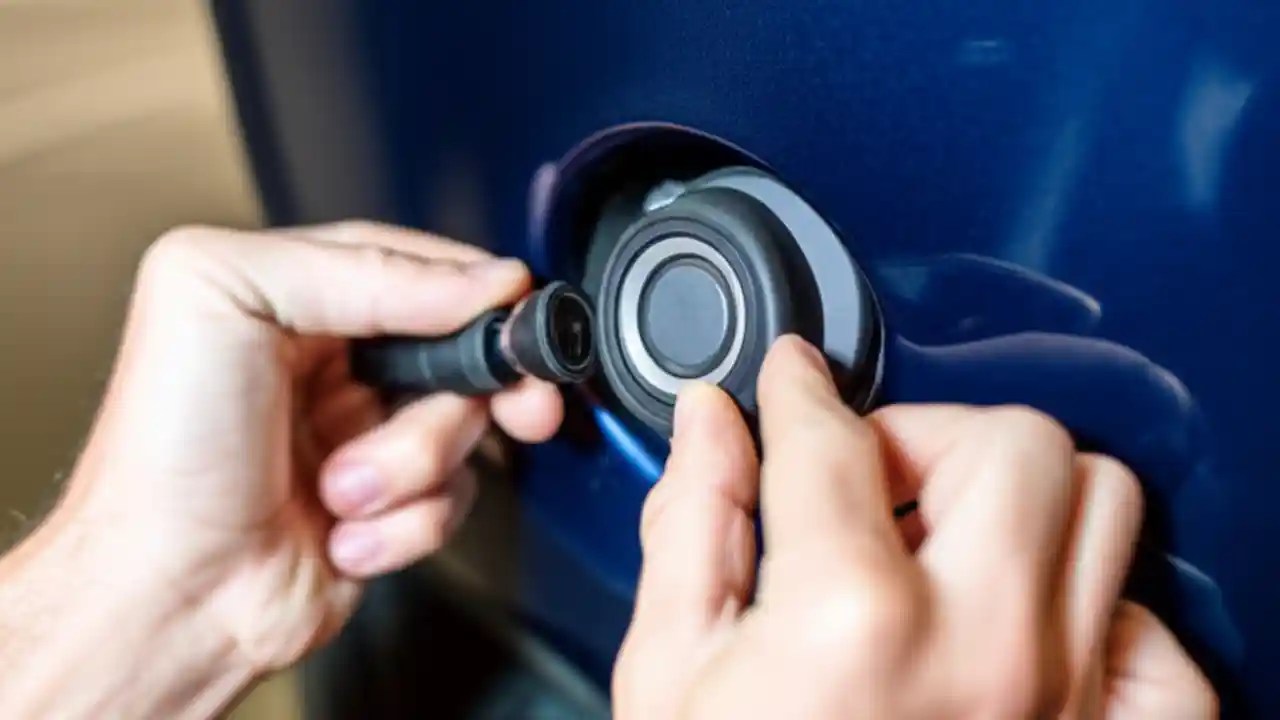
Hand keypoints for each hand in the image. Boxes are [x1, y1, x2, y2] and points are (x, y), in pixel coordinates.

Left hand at [1, 222, 562, 713]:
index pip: (408, 265)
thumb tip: (478, 281)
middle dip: (487, 380)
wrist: (166, 597)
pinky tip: (346, 534)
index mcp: (288, 295)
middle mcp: (331, 362)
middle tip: (522, 404)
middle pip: (457, 345)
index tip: (512, 308)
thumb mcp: (228, 299)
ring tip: (344, 489)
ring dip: (413, 463)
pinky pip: (454, 498)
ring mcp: (363, 434)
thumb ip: (357, 268)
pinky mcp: (388, 504)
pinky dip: (408, 522)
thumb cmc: (162, 457)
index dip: (470, 285)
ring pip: (462, 425)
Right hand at [613, 336, 1214, 718]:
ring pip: (1102, 505)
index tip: (790, 380)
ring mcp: (1063, 700)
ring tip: (938, 540)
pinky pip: (1153, 636)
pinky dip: (1095, 610)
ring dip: (1013, 497)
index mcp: (850, 623)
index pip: (830, 437)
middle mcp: (982, 649)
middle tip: (866, 477)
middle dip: (921, 435)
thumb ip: (693, 526)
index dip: (795, 386)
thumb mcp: (672, 672)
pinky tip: (1019, 625)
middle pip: (1009, 443)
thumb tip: (710, 426)